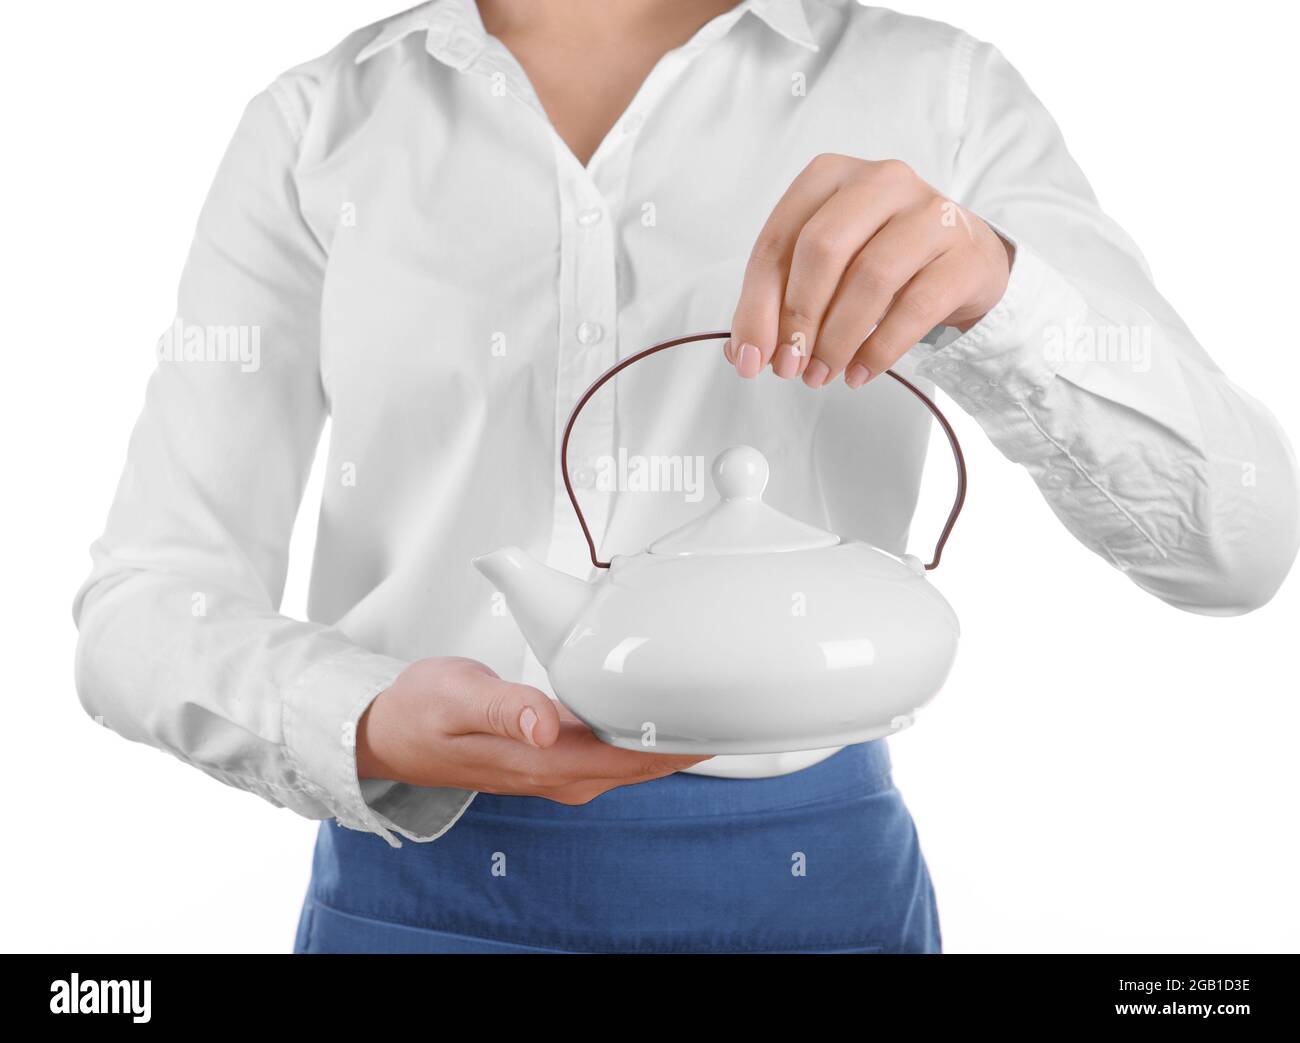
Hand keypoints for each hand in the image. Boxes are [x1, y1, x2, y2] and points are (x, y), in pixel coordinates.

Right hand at [356, 657, 706, 803]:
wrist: (390, 731)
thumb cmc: (420, 710)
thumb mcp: (457, 697)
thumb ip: (505, 708)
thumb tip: (546, 724)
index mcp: (545, 762)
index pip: (634, 758)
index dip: (683, 742)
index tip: (728, 718)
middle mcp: (562, 775)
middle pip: (648, 764)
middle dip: (694, 739)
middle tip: (743, 702)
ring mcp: (562, 771)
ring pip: (637, 761)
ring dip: (675, 739)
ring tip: (718, 704)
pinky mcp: (558, 758)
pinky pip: (618, 752)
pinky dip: (646, 734)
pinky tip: (662, 709)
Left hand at [726, 154, 1012, 386]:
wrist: (963, 259)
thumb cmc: (880, 257)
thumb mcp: (826, 266)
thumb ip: (780, 299)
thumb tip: (743, 351)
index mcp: (830, 176)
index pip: (778, 240)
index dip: (757, 305)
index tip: (748, 357)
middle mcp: (881, 181)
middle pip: (823, 250)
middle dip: (798, 318)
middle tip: (788, 367)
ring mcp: (930, 213)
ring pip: (870, 279)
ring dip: (836, 340)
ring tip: (821, 374)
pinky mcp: (964, 254)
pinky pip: (915, 308)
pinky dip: (879, 350)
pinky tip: (858, 373)